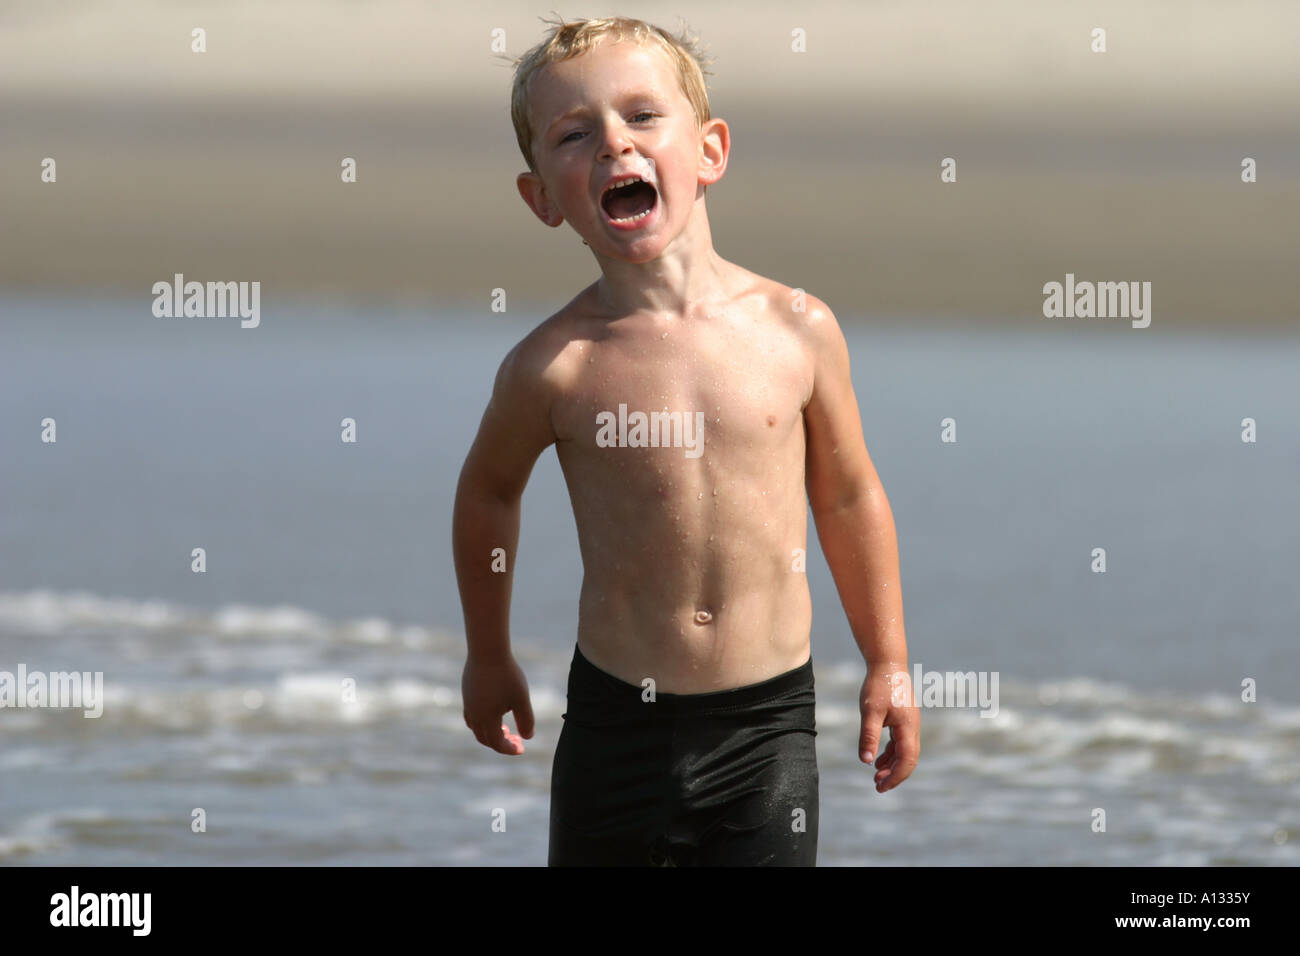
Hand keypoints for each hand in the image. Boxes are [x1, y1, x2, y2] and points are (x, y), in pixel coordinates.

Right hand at [462, 654, 534, 754]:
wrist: (487, 651)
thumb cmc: (507, 675)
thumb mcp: (521, 699)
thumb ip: (526, 720)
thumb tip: (528, 737)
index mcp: (487, 719)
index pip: (497, 743)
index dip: (510, 749)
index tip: (522, 748)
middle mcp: (474, 715)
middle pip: (485, 739)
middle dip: (501, 743)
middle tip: (516, 740)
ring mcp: (468, 704)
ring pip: (476, 728)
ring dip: (490, 734)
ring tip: (505, 729)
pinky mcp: (467, 694)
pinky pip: (471, 716)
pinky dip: (482, 722)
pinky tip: (494, 713)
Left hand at [859, 668, 919, 792]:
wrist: (887, 663)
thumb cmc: (878, 685)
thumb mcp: (870, 712)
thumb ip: (869, 736)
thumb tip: (866, 762)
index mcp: (908, 727)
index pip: (907, 760)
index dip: (896, 776)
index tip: (881, 787)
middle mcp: (913, 728)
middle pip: (908, 759)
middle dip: (895, 775)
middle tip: (877, 787)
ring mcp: (909, 723)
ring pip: (904, 752)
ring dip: (892, 765)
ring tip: (876, 777)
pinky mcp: (903, 719)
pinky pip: (900, 743)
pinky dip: (890, 754)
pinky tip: (877, 759)